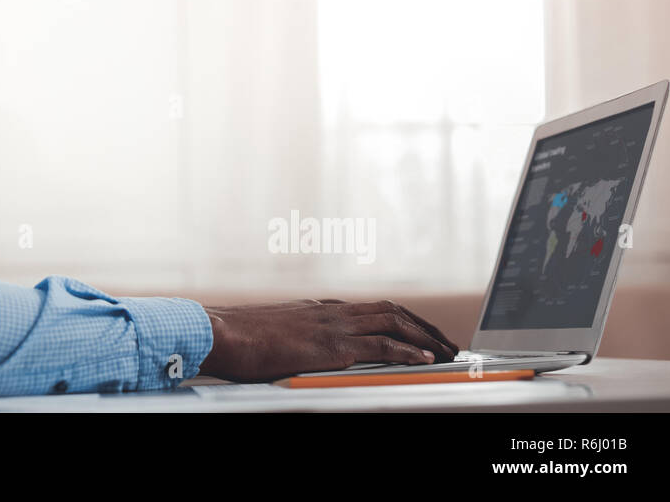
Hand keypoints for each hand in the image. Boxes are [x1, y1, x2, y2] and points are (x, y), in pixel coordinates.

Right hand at [197, 298, 460, 380]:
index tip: (418, 330)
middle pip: (390, 311)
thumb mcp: (271, 334)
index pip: (370, 309)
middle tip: (446, 341)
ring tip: (447, 350)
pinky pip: (382, 346)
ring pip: (394, 323)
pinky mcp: (332, 346)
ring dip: (425, 336)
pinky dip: (408, 351)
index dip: (400, 319)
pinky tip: (426, 359)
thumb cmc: (237, 338)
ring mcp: (333, 326)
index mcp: (317, 309)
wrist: (221, 332)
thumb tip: (295, 351)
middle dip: (422, 325)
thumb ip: (292, 338)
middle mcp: (331, 312)